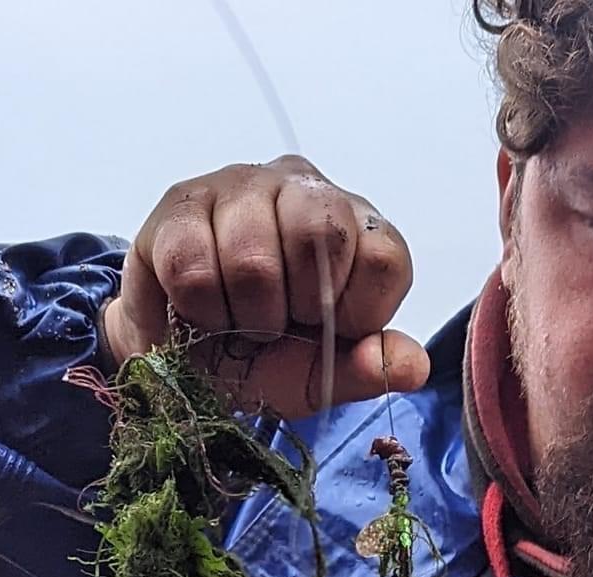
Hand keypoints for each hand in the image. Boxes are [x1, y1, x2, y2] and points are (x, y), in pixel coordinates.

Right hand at [100, 156, 430, 416]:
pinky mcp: (181, 201)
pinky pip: (192, 267)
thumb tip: (412, 367)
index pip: (383, 256)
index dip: (356, 313)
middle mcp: (305, 190)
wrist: (182, 359)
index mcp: (358, 229)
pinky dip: (198, 310)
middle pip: (320, 236)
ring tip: (236, 319)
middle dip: (294, 309)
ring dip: (242, 315)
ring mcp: (242, 186)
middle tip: (276, 325)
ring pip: (251, 257)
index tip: (328, 331)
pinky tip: (200, 309)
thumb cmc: (263, 356)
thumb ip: (369, 370)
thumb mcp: (322, 375)